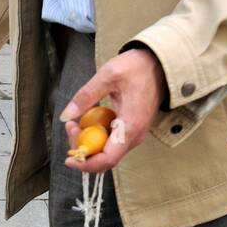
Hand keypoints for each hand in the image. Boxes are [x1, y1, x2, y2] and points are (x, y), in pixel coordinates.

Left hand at [61, 47, 165, 172]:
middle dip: (82, 148)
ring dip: (87, 141)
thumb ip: (86, 96)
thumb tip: (66, 115)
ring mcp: (133, 133)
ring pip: (106, 150)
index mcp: (131, 127)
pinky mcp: (130, 129)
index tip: (69, 158)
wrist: (160, 62)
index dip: (86, 164)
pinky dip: (96, 135)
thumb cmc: (139, 67)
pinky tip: (88, 120)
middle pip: (104, 158)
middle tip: (71, 127)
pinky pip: (110, 140)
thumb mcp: (109, 75)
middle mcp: (134, 135)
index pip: (107, 159)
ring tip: (76, 122)